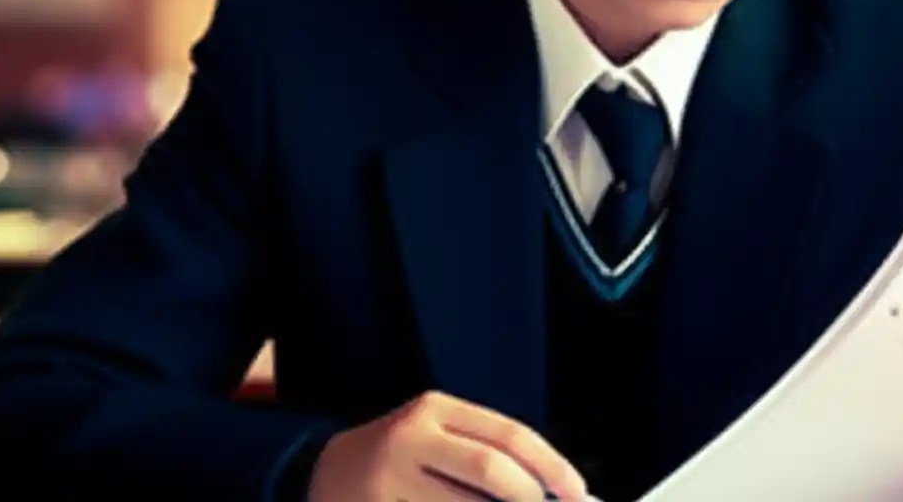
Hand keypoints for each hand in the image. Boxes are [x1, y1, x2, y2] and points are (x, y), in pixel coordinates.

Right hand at [307, 390, 586, 500]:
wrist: (324, 474)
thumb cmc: (397, 457)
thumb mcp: (438, 436)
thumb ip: (489, 454)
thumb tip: (552, 489)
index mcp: (432, 410)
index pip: (508, 435)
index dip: (552, 466)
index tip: (578, 491)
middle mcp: (407, 441)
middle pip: (491, 471)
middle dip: (531, 499)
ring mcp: (388, 485)